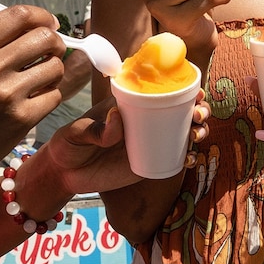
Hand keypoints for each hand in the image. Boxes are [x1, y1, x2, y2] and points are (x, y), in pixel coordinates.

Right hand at [0, 4, 64, 191]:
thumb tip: (31, 27)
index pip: (20, 15)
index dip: (42, 16)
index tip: (49, 24)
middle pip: (45, 37)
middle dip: (55, 43)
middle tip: (51, 52)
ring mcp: (6, 93)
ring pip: (55, 67)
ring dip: (53, 71)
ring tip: (40, 80)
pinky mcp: (21, 119)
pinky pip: (54, 96)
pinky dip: (49, 97)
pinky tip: (35, 102)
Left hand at [46, 91, 211, 193]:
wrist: (65, 176)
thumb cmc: (68, 145)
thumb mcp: (77, 133)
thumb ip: (95, 128)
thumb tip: (116, 116)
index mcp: (130, 105)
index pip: (160, 90)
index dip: (183, 88)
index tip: (196, 91)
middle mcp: (145, 121)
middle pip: (181, 110)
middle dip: (199, 109)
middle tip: (198, 115)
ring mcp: (150, 142)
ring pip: (183, 133)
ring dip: (199, 130)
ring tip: (196, 135)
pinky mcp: (150, 164)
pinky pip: (175, 158)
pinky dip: (188, 158)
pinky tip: (189, 160)